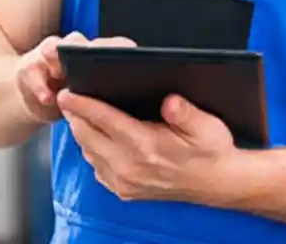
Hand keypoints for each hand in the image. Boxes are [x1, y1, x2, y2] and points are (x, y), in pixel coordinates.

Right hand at [16, 32, 135, 123]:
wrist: (37, 97)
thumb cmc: (76, 98)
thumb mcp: (96, 98)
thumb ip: (113, 96)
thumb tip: (144, 107)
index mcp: (97, 53)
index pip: (114, 45)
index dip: (122, 49)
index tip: (132, 58)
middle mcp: (73, 48)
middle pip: (83, 43)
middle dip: (90, 49)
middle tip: (99, 60)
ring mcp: (49, 56)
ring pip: (54, 48)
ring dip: (59, 58)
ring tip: (64, 73)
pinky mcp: (29, 68)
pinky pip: (33, 72)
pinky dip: (41, 86)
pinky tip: (47, 98)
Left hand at [58, 89, 236, 201]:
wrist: (218, 183)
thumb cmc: (212, 150)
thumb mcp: (208, 126)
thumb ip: (186, 113)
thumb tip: (170, 100)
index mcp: (147, 146)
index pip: (105, 120)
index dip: (83, 105)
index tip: (67, 93)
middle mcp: (130, 167)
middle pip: (88, 136)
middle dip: (75, 115)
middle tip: (68, 96)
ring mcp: (125, 182)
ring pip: (88, 152)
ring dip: (81, 132)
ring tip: (78, 113)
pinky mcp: (124, 191)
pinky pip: (96, 167)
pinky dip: (90, 150)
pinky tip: (95, 137)